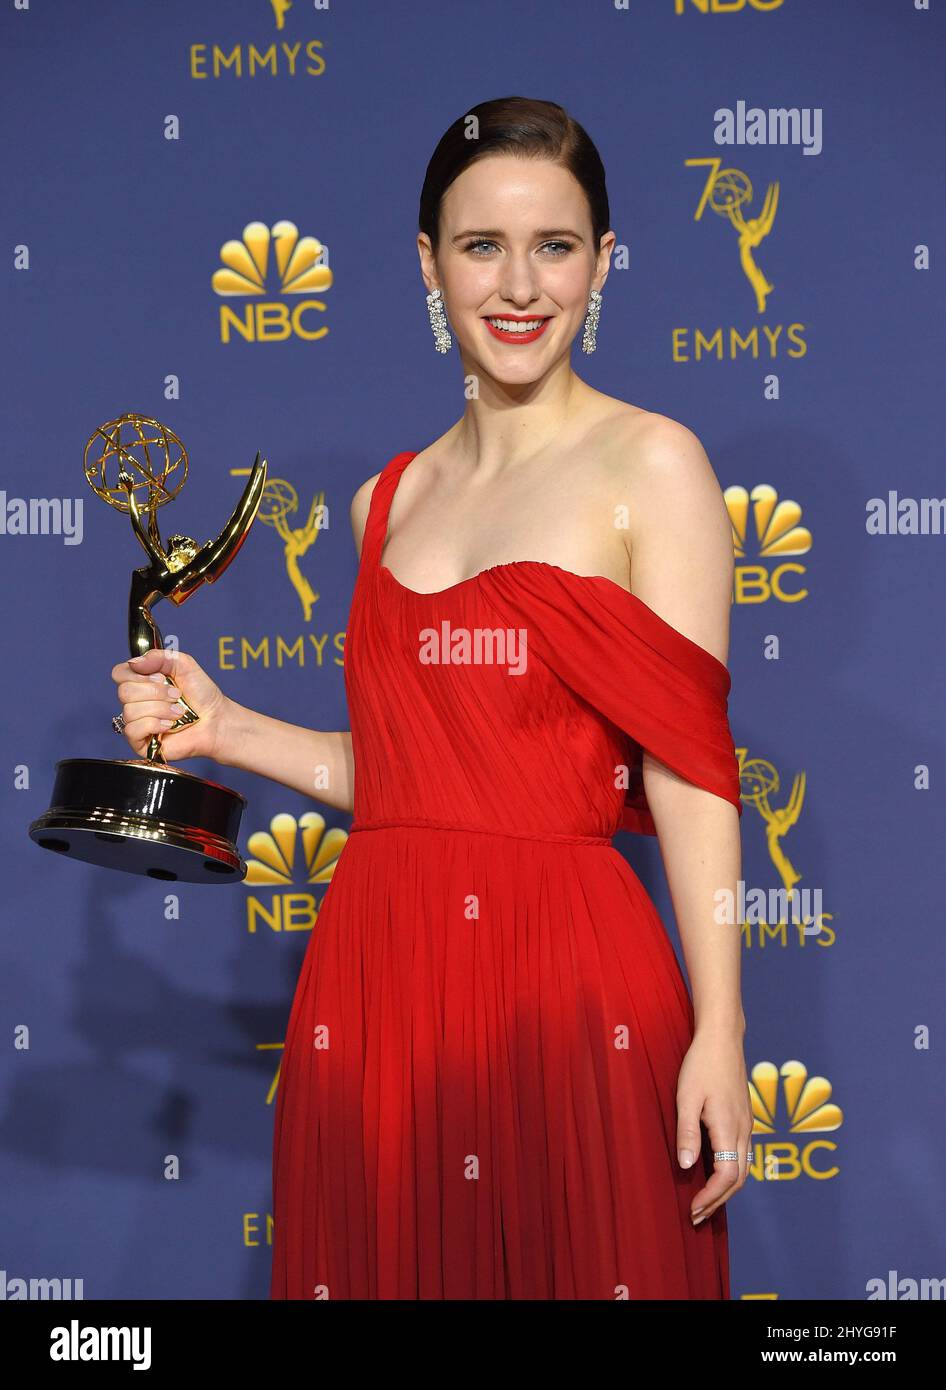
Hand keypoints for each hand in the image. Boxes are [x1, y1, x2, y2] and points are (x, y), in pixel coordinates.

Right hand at [110, 647, 233, 763]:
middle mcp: (136, 702)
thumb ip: (159, 656)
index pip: (119, 673)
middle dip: (155, 692)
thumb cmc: (202, 695)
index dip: (137, 674)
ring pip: (130, 711)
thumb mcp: (183, 664)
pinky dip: (154, 724)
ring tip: (178, 712)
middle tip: (176, 695)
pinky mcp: (140, 742)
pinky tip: (169, 725)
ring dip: (160, 709)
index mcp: (142, 682)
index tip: (161, 677)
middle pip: (124, 692)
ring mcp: (137, 723)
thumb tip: (134, 662)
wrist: (216, 720)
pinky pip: (132, 730)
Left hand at [675, 1026, 752, 1225]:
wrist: (722, 1038)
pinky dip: (731, 1172)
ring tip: (705, 1201)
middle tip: (697, 1216)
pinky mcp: (744, 1117)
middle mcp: (744, 1130)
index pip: (727, 1176)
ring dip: (726, 1189)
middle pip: (739, 1178)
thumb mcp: (686, 1098)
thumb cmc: (701, 1064)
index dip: (711, 1197)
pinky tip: (715, 1173)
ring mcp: (747, 1123)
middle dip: (719, 1200)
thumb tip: (688, 1167)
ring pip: (743, 1167)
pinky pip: (742, 1154)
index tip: (693, 1209)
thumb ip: (687, 1132)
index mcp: (729, 1127)